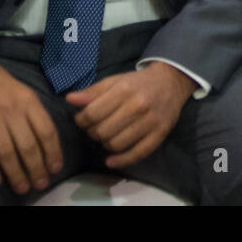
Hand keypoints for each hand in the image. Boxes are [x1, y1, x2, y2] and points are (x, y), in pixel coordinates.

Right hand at [0, 58, 63, 193]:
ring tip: (22, 188)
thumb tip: (50, 143)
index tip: (55, 169)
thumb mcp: (26, 94)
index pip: (46, 131)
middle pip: (28, 146)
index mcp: (29, 102)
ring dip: (16, 174)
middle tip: (40, 184)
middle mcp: (13, 111)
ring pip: (7, 152)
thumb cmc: (3, 87)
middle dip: (36, 169)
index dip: (53, 152)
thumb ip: (37, 115)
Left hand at [66, 63, 195, 168]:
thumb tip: (70, 100)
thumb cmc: (138, 82)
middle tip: (94, 128)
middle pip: (102, 131)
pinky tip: (111, 160)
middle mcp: (138, 105)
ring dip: (105, 144)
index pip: (92, 113)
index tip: (82, 120)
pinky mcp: (160, 134)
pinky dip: (121, 161)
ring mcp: (151, 121)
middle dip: (92, 132)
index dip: (81, 120)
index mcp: (124, 89)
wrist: (171, 81)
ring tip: (106, 137)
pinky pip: (137, 153)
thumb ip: (93, 91)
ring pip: (116, 144)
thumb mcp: (115, 81)